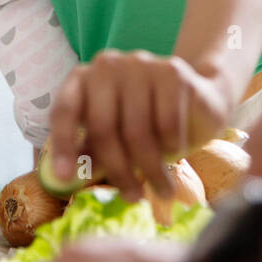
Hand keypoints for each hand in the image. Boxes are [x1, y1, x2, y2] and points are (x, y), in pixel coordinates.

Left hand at [48, 50, 232, 202]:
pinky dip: (172, 146)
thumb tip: (68, 179)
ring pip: (137, 130)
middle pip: (103, 127)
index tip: (65, 178)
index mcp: (85, 78)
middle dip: (118, 170)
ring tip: (162, 189)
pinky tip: (177, 150)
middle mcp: (108, 65)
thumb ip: (93, 150)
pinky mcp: (172, 72)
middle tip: (132, 197)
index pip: (65, 110)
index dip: (63, 145)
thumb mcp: (115, 134)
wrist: (198, 97)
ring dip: (151, 169)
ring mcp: (140, 64)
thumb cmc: (148, 119)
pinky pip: (167, 124)